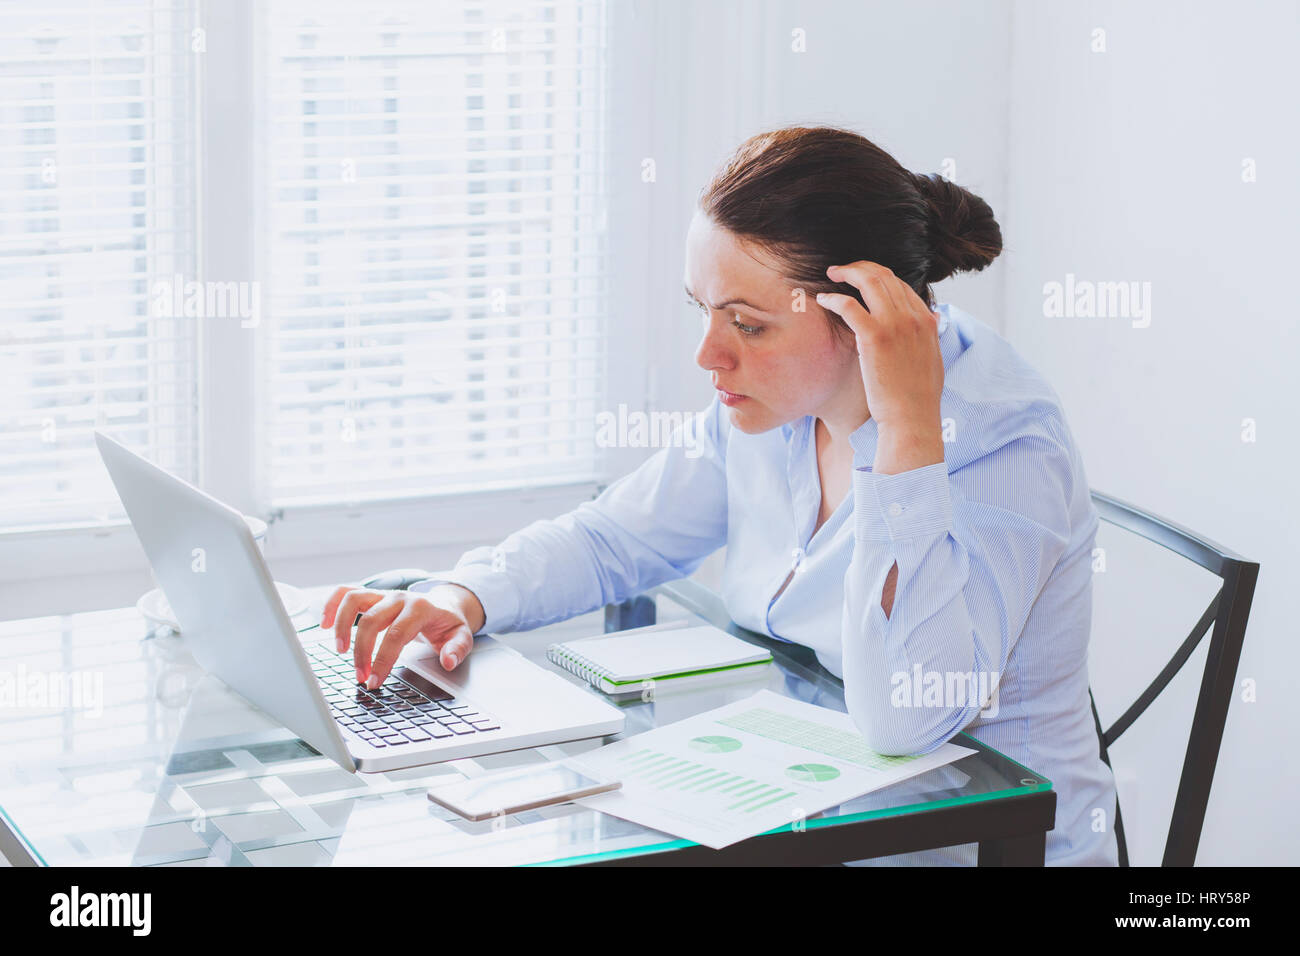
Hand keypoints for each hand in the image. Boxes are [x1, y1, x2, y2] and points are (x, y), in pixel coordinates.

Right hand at [320, 583, 481, 687]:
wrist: (446, 605)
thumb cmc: (448, 624)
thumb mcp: (461, 637)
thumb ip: (457, 649)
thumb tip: (447, 661)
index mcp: (421, 608)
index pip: (395, 635)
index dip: (382, 659)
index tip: (374, 681)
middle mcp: (399, 597)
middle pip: (370, 621)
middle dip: (362, 653)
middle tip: (361, 676)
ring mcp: (384, 594)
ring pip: (353, 600)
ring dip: (341, 625)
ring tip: (340, 651)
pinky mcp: (373, 596)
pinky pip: (346, 592)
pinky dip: (331, 605)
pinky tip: (324, 624)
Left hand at [815, 262, 944, 473]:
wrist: (912, 419)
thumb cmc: (918, 398)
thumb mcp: (933, 360)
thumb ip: (931, 336)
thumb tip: (934, 320)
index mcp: (927, 321)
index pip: (901, 284)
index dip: (879, 276)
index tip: (861, 278)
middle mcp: (914, 317)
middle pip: (885, 276)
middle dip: (861, 267)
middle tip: (842, 270)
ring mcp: (895, 324)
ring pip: (869, 281)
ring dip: (847, 273)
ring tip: (832, 274)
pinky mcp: (875, 337)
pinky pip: (849, 305)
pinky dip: (834, 298)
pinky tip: (824, 300)